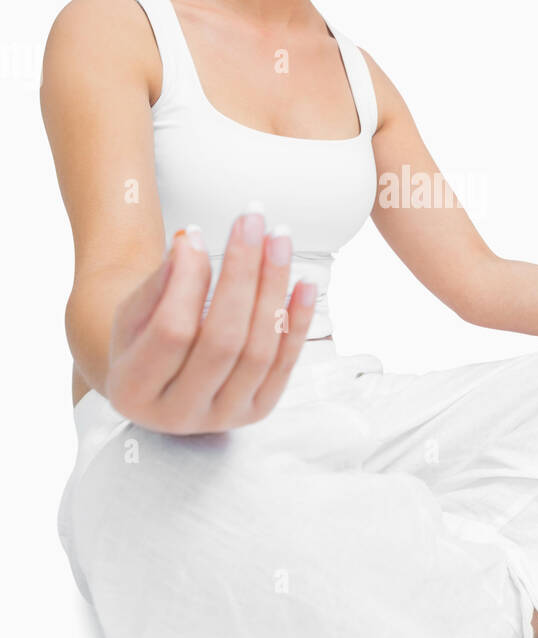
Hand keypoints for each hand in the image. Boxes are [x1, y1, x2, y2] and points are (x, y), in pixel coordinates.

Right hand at [105, 207, 315, 432]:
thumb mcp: (133, 312)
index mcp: (133, 390)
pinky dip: (297, 321)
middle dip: (242, 273)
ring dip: (274, 288)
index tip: (198, 232)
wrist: (159, 381)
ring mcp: (222, 416)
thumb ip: (160, 281)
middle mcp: (178, 414)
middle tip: (252, 221)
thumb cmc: (141, 340)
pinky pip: (285, 364)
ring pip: (258, 351)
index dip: (189, 280)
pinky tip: (305, 281)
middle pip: (223, 341)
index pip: (171, 331)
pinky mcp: (257, 411)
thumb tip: (191, 240)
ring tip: (278, 238)